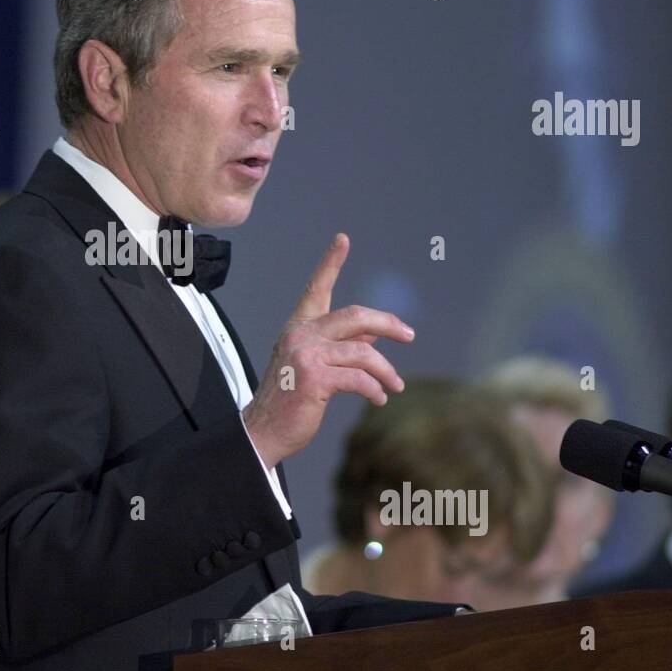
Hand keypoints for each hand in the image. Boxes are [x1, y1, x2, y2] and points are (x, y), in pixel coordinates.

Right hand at [242, 233, 413, 468]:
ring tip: (394, 386)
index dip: (330, 262)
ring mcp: (306, 356)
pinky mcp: (314, 379)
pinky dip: (374, 389)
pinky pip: (359, 378)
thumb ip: (341, 347)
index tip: (343, 239)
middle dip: (388, 324)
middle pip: (356, 316)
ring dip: (385, 371)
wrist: (262, 431)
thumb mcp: (314, 366)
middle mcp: (300, 335)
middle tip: (409, 335)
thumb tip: (372, 338)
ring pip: (363, 352)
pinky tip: (378, 399)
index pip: (316, 289)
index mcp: (298, 328)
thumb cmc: (289, 400)